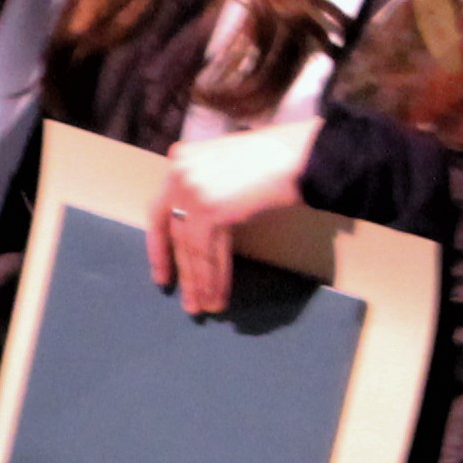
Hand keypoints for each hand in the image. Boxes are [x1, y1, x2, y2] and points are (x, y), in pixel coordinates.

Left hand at [146, 113, 319, 316]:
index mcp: (181, 158)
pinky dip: (215, 279)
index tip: (163, 274)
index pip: (159, 211)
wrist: (303, 155)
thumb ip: (208, 188)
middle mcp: (180, 172)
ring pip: (192, 248)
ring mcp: (193, 189)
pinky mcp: (211, 208)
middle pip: (176, 234)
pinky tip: (218, 297)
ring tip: (205, 307)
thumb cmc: (277, 159)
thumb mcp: (227, 168)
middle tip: (189, 301)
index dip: (160, 247)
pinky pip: (209, 253)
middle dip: (184, 272)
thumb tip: (200, 231)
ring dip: (200, 282)